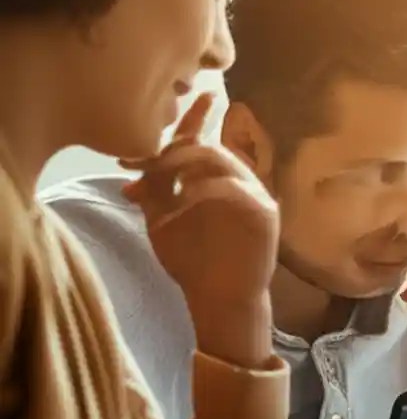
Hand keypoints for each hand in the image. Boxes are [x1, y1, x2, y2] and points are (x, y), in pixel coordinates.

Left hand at [119, 93, 280, 366]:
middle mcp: (239, 183)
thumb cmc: (193, 265)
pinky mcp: (264, 213)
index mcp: (216, 182)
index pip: (203, 142)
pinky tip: (184, 200)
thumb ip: (152, 198)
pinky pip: (234, 188)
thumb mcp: (164, 224)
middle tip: (145, 161)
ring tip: (160, 176)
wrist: (222, 301)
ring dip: (186, 162)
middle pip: (208, 147)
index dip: (187, 122)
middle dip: (173, 149)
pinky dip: (205, 190)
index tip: (150, 118)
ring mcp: (255, 196)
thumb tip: (129, 177)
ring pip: (222, 160)